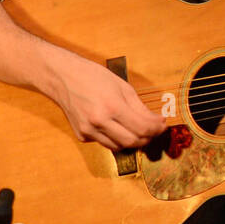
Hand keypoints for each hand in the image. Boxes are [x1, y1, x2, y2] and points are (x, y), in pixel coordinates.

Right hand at [46, 52, 166, 150]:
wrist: (62, 77)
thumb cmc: (92, 76)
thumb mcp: (122, 86)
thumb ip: (140, 107)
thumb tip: (157, 122)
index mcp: (112, 106)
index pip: (142, 128)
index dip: (157, 129)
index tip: (163, 125)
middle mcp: (99, 122)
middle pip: (132, 142)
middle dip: (147, 138)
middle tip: (153, 130)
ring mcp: (88, 131)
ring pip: (119, 147)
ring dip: (132, 141)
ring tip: (138, 129)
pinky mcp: (82, 136)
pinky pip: (104, 142)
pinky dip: (115, 138)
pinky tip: (115, 126)